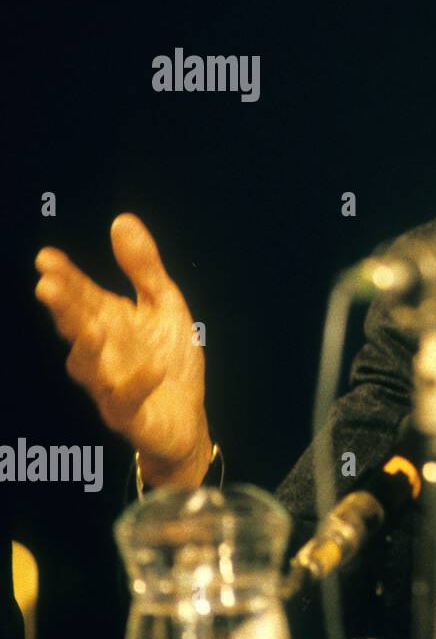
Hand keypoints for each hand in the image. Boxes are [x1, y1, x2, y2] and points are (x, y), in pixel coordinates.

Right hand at [34, 213, 211, 487]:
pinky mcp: (131, 414)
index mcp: (107, 322)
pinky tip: (152, 368)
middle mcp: (101, 352)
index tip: (46, 258)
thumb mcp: (163, 305)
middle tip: (48, 286)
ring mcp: (112, 385)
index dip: (64, 278)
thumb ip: (143, 267)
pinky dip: (138, 384)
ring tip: (91, 326)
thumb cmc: (168, 359)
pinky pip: (129, 401)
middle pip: (77, 329)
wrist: (186, 418)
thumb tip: (122, 220)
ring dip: (88, 348)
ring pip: (90, 368)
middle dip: (64, 309)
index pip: (81, 296)